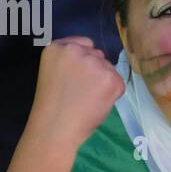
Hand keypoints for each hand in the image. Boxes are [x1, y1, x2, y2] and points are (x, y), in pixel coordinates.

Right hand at [28, 36, 124, 151]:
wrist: (55, 127)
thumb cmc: (52, 105)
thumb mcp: (54, 71)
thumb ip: (71, 61)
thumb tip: (96, 60)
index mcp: (57, 47)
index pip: (84, 44)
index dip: (84, 61)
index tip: (77, 76)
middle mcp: (77, 50)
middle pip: (98, 55)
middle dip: (95, 70)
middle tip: (82, 91)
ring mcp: (96, 63)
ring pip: (109, 68)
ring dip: (104, 81)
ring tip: (88, 99)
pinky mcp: (111, 78)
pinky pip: (119, 82)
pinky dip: (113, 93)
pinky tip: (97, 103)